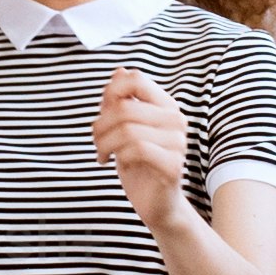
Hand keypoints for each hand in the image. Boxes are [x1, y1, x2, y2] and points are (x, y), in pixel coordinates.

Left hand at [91, 67, 188, 231]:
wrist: (155, 203)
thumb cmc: (138, 164)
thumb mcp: (122, 128)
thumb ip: (120, 101)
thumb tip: (119, 71)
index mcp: (165, 105)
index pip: (135, 79)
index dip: (110, 92)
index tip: (102, 113)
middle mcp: (175, 119)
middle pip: (124, 107)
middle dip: (100, 126)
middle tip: (97, 142)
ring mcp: (178, 142)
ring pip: (127, 129)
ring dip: (105, 143)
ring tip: (103, 154)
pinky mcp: (173, 164)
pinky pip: (137, 150)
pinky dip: (120, 157)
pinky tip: (120, 165)